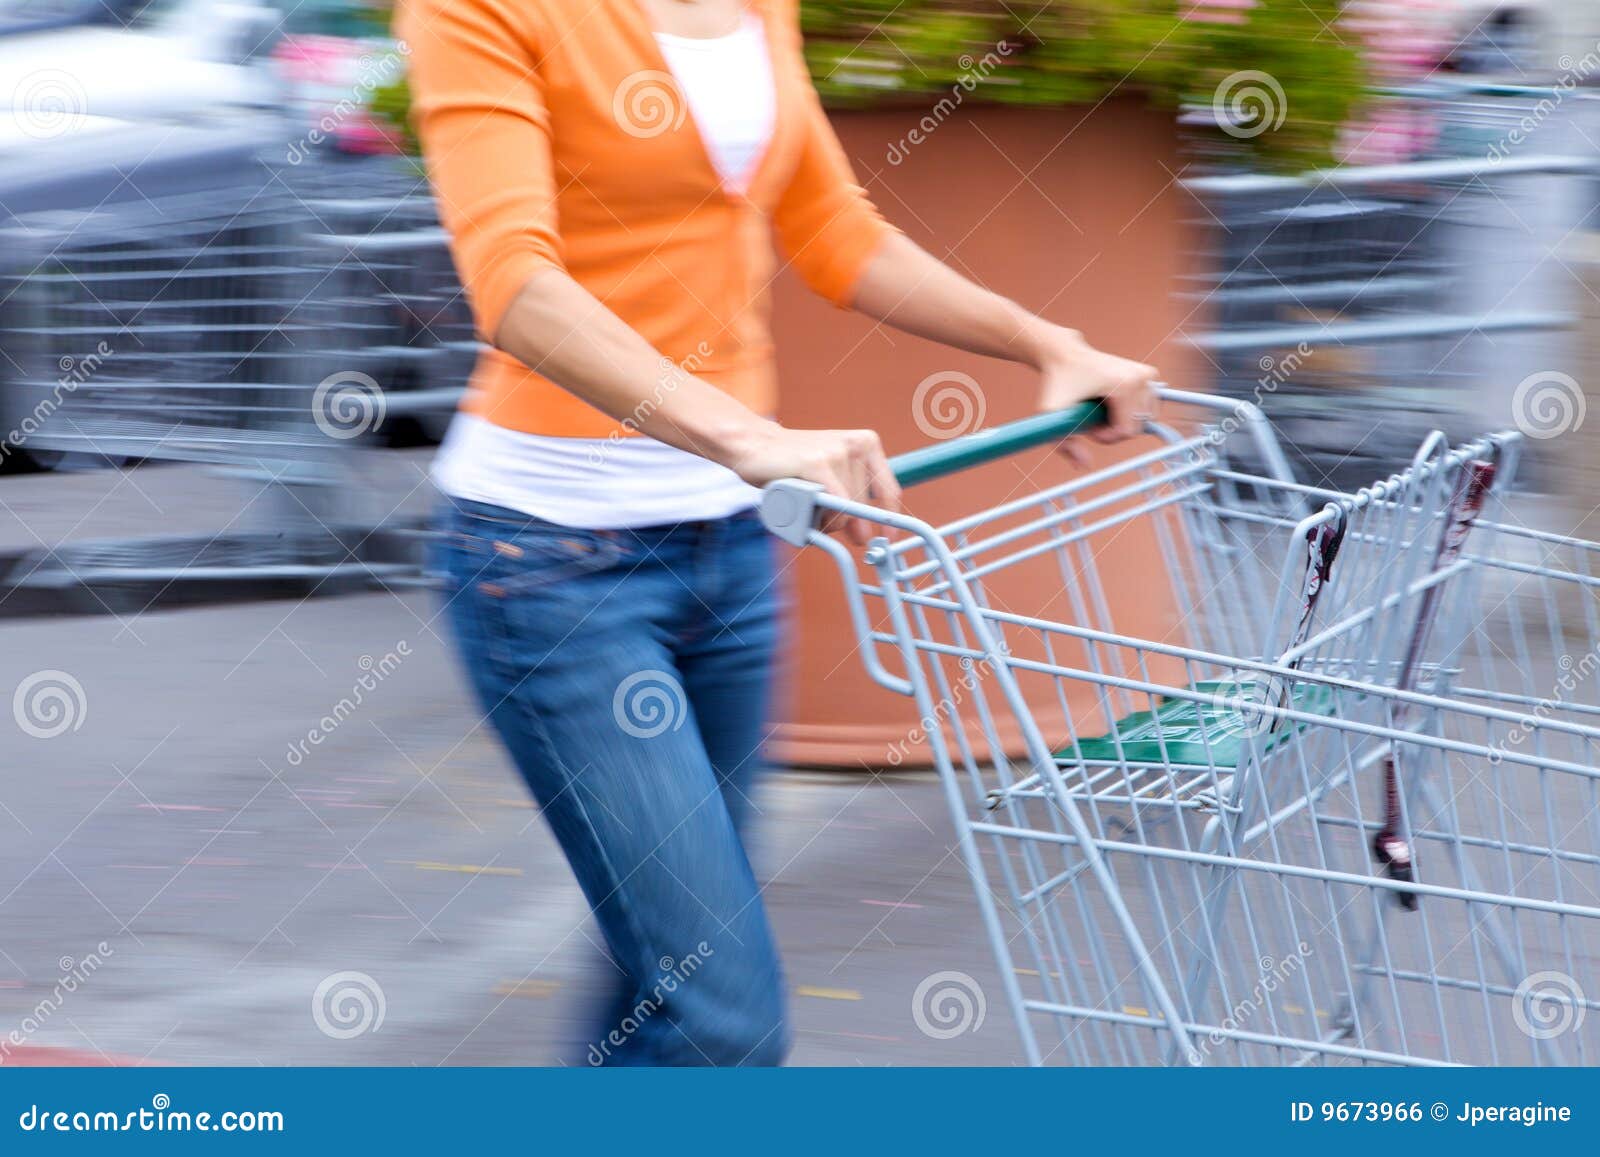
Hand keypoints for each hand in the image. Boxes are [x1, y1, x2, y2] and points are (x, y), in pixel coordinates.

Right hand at [722, 422, 899, 544]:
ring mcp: (837, 452)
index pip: (889, 491)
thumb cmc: (792, 466)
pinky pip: (833, 505)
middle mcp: (856, 445)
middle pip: (862, 506)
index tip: (888, 541)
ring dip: (825, 520)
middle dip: (843, 523)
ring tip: (803, 503)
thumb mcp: (831, 480)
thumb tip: (864, 537)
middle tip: (818, 516)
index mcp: (866, 444)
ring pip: (846, 510)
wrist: (753, 444)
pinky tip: (804, 507)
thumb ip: (850, 504)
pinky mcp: (817, 463)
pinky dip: (819, 516)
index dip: (889, 521)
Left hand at [1031, 326, 1157, 463]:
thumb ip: (1065, 443)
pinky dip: (1130, 411)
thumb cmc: (1058, 381)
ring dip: (1122, 421)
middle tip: (1093, 419)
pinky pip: (1146, 408)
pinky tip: (1111, 402)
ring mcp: (1148, 375)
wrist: (1065, 354)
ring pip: (1143, 419)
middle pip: (1137, 426)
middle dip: (1115, 429)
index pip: (1127, 431)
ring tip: (1101, 410)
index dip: (1106, 436)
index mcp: (1126, 385)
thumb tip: (1084, 465)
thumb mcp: (1052, 412)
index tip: (1089, 427)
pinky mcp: (1149, 375)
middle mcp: (1142, 377)